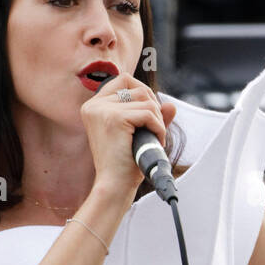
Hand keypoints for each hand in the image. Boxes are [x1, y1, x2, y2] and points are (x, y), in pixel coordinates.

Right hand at [79, 74, 176, 195]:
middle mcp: (94, 105)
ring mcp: (102, 110)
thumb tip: (171, 105)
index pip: (123, 79)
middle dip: (154, 107)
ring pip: (146, 99)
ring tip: (153, 138)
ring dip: (158, 119)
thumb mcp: (137, 134)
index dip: (143, 93)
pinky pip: (149, 113)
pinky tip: (155, 142)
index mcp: (93, 106)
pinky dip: (159, 128)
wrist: (115, 185)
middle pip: (138, 87)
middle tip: (154, 130)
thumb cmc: (124, 164)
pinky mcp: (114, 118)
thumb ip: (152, 117)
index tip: (149, 115)